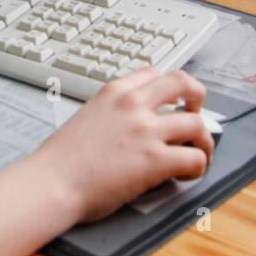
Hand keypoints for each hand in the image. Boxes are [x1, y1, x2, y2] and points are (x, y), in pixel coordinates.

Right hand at [35, 68, 212, 222]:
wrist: (51, 182)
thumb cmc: (60, 160)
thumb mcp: (86, 117)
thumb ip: (112, 114)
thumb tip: (129, 129)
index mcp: (114, 92)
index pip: (153, 73)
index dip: (168, 88)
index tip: (173, 101)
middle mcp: (133, 104)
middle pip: (183, 83)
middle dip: (197, 98)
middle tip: (197, 115)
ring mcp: (146, 130)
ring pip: (196, 124)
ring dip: (204, 140)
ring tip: (200, 153)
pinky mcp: (155, 159)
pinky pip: (194, 158)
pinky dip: (198, 167)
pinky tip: (187, 175)